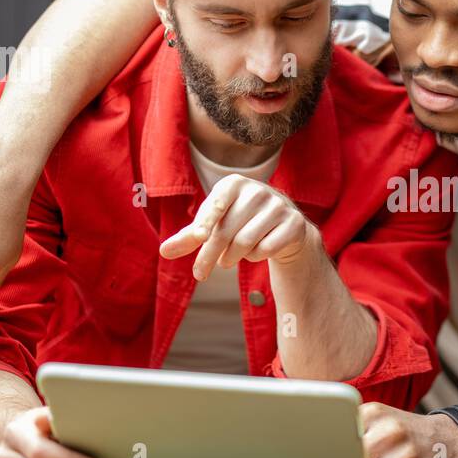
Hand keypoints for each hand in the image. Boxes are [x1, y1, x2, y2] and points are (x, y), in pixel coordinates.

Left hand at [159, 174, 314, 279]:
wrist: (284, 228)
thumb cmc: (239, 223)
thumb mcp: (214, 226)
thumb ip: (189, 237)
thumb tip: (163, 251)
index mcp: (234, 183)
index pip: (216, 205)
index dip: (206, 221)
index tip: (198, 237)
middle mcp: (258, 190)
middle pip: (227, 230)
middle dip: (210, 255)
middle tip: (199, 274)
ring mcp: (278, 206)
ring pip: (245, 242)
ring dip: (232, 257)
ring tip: (228, 260)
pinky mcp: (294, 223)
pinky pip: (266, 249)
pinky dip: (255, 257)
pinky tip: (255, 252)